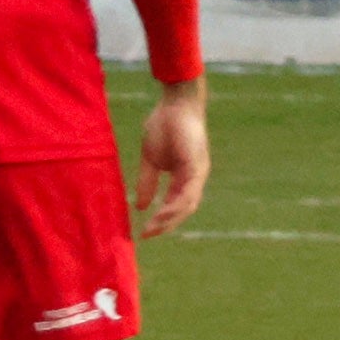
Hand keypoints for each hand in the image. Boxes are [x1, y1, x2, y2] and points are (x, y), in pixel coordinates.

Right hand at [135, 80, 210, 238]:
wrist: (174, 103)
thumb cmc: (164, 127)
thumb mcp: (151, 160)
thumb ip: (148, 182)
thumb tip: (141, 206)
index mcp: (186, 176)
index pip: (177, 204)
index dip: (162, 219)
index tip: (144, 233)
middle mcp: (195, 176)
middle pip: (185, 208)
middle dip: (166, 224)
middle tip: (147, 235)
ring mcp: (198, 171)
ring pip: (188, 203)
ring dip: (170, 218)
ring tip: (152, 229)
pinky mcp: (196, 164)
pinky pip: (189, 190)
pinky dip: (176, 205)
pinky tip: (162, 214)